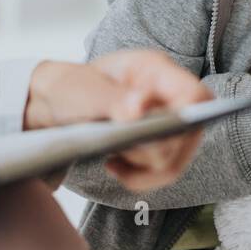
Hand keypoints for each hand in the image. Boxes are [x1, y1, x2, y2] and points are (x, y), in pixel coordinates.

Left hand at [24, 50, 211, 191]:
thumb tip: (139, 110)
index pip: (196, 97)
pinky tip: (113, 166)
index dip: (185, 118)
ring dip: (142, 167)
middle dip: (152, 149)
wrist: (54, 103)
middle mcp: (169, 98)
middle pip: (188, 136)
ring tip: (112, 157)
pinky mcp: (157, 146)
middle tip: (120, 144)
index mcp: (156, 72)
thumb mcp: (84, 90)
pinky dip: (137, 178)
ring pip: (175, 161)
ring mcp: (166, 124)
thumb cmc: (70, 88)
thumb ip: (113, 99)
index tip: (148, 127)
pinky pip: (161, 173)